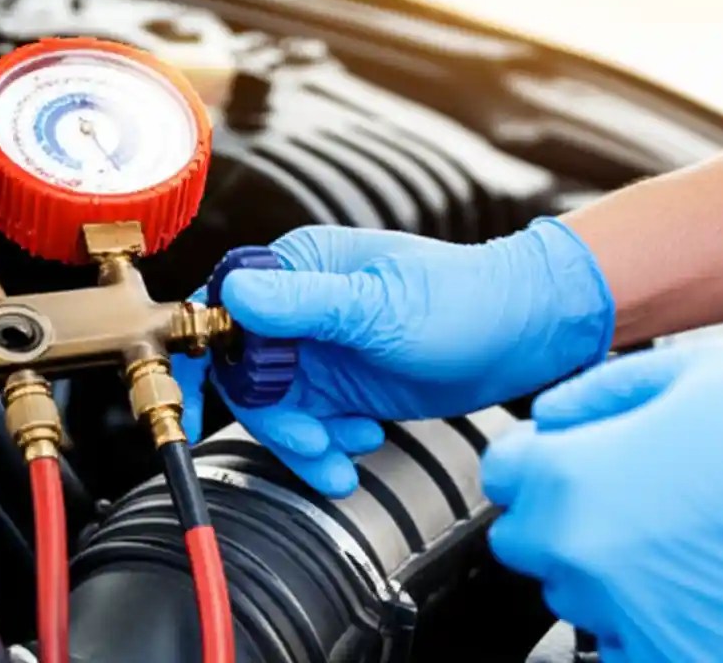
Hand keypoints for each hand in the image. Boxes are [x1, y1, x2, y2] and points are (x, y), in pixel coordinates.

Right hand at [175, 218, 613, 495]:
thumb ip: (304, 303)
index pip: (225, 311)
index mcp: (299, 268)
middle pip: (245, 373)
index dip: (207, 356)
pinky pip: (310, 426)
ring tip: (346, 454)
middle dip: (273, 417)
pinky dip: (326, 448)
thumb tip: (234, 294)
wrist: (526, 335)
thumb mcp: (379, 307)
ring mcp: (320, 350)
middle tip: (312, 441)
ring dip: (304, 441)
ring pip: (276, 409)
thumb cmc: (465, 300)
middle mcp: (301, 307)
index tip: (197, 401)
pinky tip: (361, 446)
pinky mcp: (342, 387)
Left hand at [483, 340, 722, 662]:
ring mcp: (626, 614)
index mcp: (568, 476)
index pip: (500, 478)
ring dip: (606, 578)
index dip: (536, 464)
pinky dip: (647, 633)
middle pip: (526, 542)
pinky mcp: (678, 659)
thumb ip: (590, 396)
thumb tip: (547, 420)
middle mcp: (581, 549)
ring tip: (678, 544)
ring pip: (574, 602)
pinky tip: (689, 595)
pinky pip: (624, 655)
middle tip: (633, 505)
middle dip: (564, 521)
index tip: (566, 466)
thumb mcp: (677, 370)